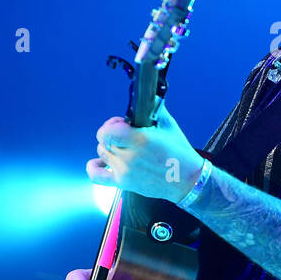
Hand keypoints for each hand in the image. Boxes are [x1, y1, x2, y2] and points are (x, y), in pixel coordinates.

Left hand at [86, 98, 204, 201]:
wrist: (187, 179)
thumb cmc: (180, 154)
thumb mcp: (169, 126)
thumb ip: (155, 109)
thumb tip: (148, 96)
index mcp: (141, 140)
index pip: (109, 130)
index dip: (111, 124)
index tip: (121, 123)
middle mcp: (130, 157)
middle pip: (105, 140)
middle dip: (112, 134)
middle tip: (125, 134)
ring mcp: (125, 171)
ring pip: (102, 153)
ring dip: (109, 147)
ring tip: (122, 147)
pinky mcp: (124, 183)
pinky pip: (97, 176)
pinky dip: (93, 167)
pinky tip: (99, 162)